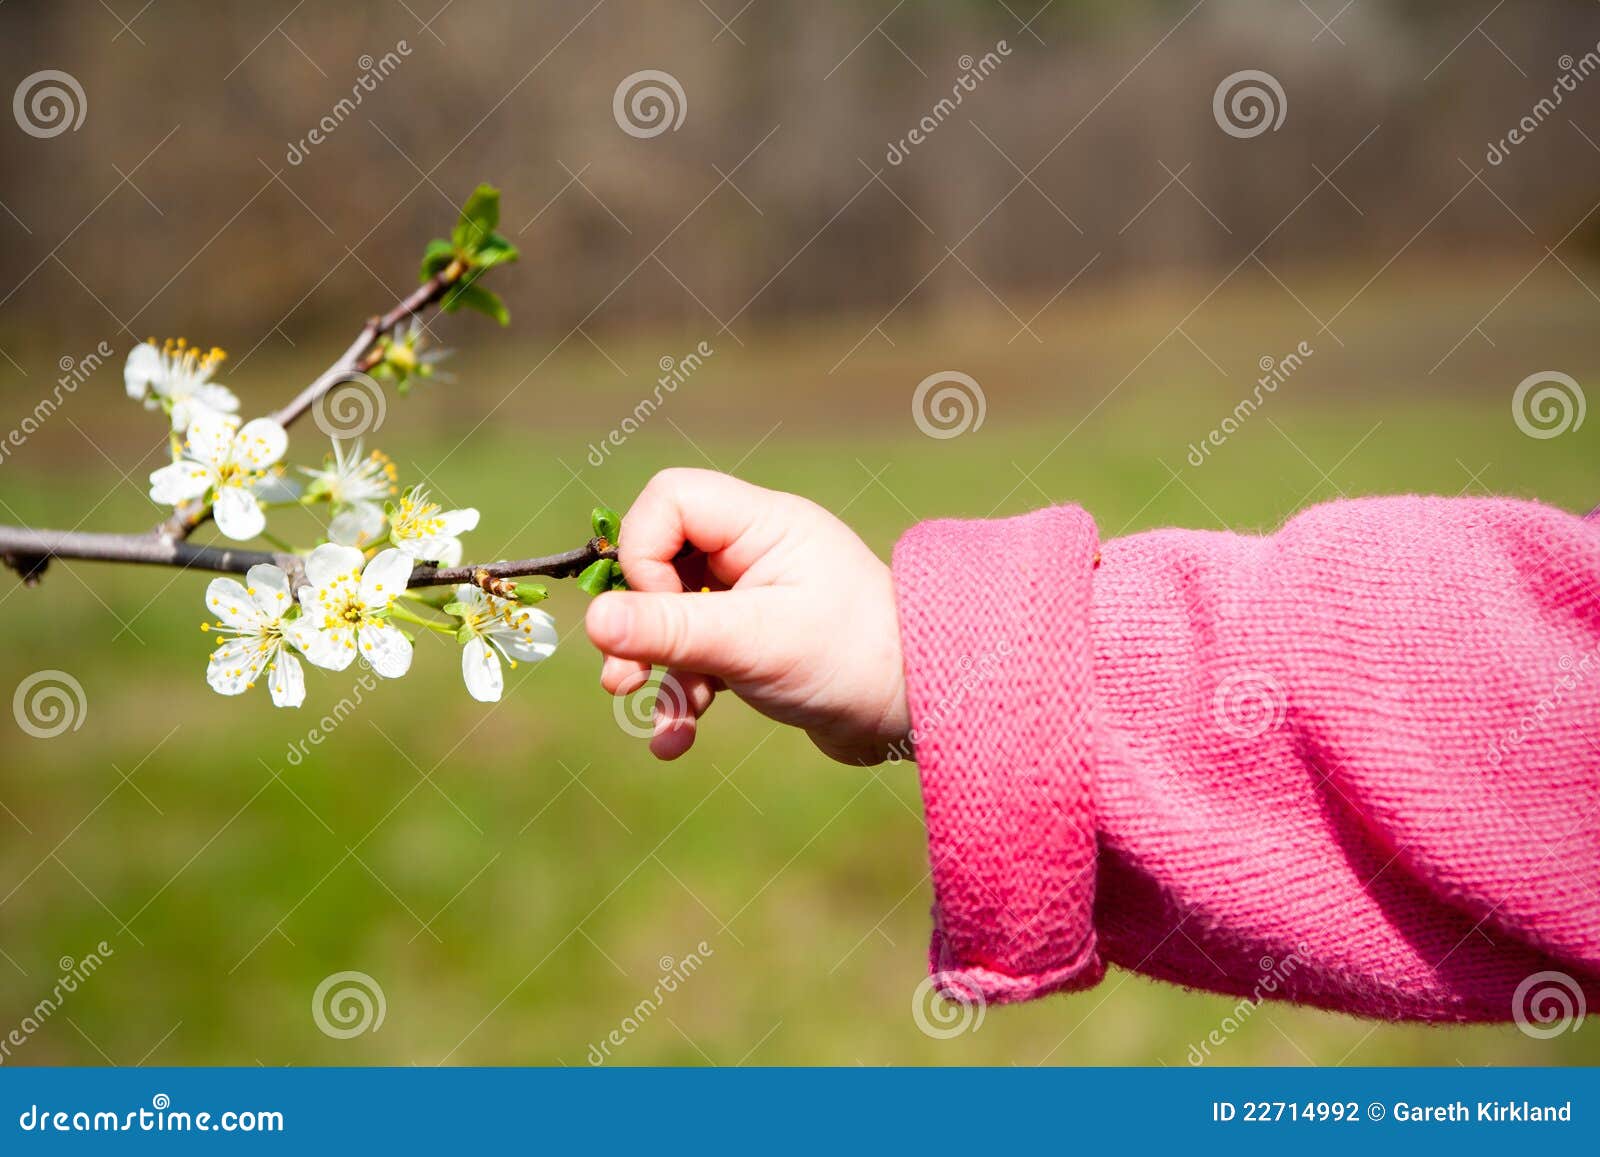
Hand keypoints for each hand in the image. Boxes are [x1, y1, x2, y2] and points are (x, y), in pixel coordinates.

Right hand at [584, 468, 909, 763]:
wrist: (924, 715)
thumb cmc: (852, 661)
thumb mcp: (753, 645)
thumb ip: (670, 631)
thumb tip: (590, 620)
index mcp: (764, 524)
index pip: (671, 500)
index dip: (645, 554)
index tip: (664, 613)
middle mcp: (757, 551)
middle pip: (660, 559)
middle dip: (637, 622)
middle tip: (625, 674)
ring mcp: (757, 597)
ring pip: (673, 615)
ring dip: (653, 666)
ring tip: (644, 708)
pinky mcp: (759, 645)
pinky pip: (699, 657)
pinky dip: (682, 696)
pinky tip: (676, 743)